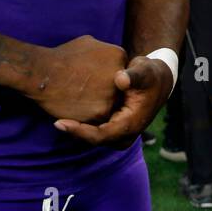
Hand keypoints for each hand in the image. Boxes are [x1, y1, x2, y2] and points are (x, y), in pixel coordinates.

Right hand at [31, 35, 127, 123]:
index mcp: (119, 55)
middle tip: (85, 87)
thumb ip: (103, 49)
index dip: (104, 75)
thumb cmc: (62, 56)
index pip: (120, 71)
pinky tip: (78, 105)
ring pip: (110, 104)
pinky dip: (89, 114)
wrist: (43, 73)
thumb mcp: (88, 42)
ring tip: (80, 96)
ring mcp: (112, 94)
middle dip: (104, 89)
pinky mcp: (101, 112)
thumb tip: (105, 53)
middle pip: (118, 88)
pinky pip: (99, 116)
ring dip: (98, 103)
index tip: (90, 75)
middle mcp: (120, 75)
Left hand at [53, 55, 172, 148]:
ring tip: (55, 115)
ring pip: (92, 137)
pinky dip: (80, 123)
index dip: (79, 131)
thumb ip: (133, 75)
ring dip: (75, 128)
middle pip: (93, 140)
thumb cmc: (150, 75)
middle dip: (73, 132)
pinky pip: (93, 130)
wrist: (158, 81)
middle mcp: (125, 135)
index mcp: (131, 125)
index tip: (60, 122)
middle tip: (53, 120)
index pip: (100, 135)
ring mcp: (118, 133)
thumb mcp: (145, 71)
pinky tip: (65, 112)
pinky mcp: (113, 128)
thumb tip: (120, 79)